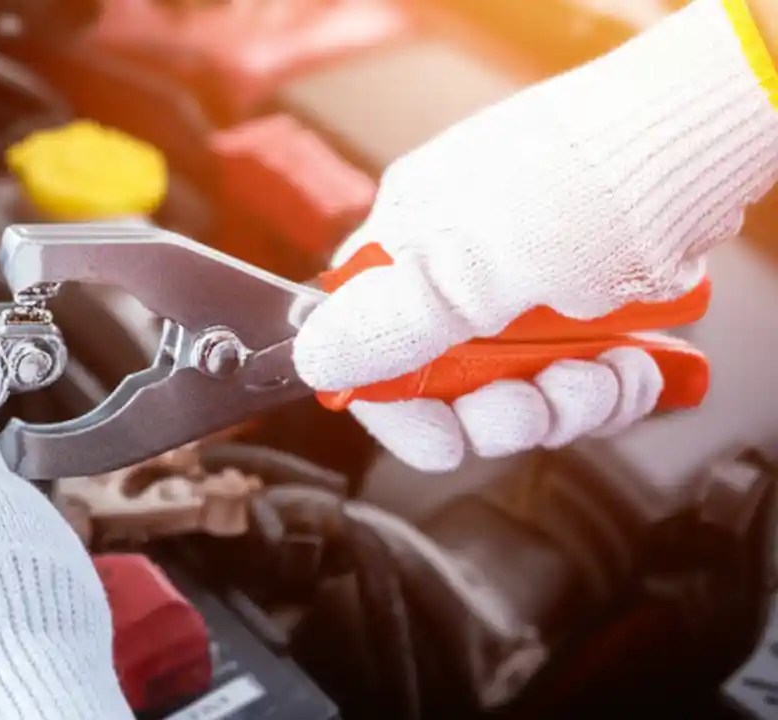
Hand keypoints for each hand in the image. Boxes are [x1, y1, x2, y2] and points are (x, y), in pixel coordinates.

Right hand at [294, 0, 777, 470]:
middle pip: (450, 390)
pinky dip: (604, 385)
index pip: (370, 356)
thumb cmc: (582, 179)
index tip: (446, 437)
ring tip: (603, 374)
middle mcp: (453, 274)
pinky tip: (631, 365)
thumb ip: (388, 326)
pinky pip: (572, 376)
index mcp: (406, 254)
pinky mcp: (579, 303)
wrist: (692, 148)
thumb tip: (312, 359)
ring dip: (565, 402)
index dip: (403, 410)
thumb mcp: (468, 268)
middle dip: (502, 412)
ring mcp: (518, 290)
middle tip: (539, 400)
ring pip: (518, 390)